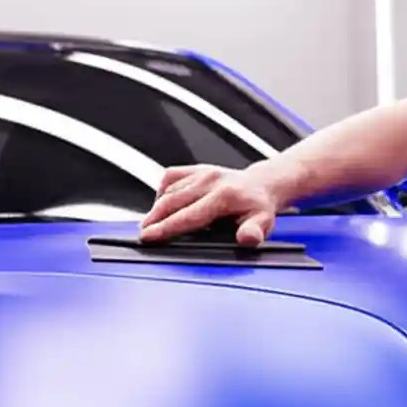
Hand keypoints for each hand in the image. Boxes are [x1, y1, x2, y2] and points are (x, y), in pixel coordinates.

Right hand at [139, 164, 283, 245]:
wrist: (261, 185)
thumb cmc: (259, 208)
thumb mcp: (263, 223)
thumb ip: (254, 232)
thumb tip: (247, 238)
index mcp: (224, 196)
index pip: (188, 215)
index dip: (165, 227)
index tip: (147, 236)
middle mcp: (210, 181)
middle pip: (172, 202)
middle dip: (154, 219)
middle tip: (143, 235)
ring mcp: (201, 172)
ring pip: (169, 190)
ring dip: (156, 209)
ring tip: (150, 225)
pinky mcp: (195, 168)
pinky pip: (170, 177)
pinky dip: (162, 191)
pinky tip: (163, 205)